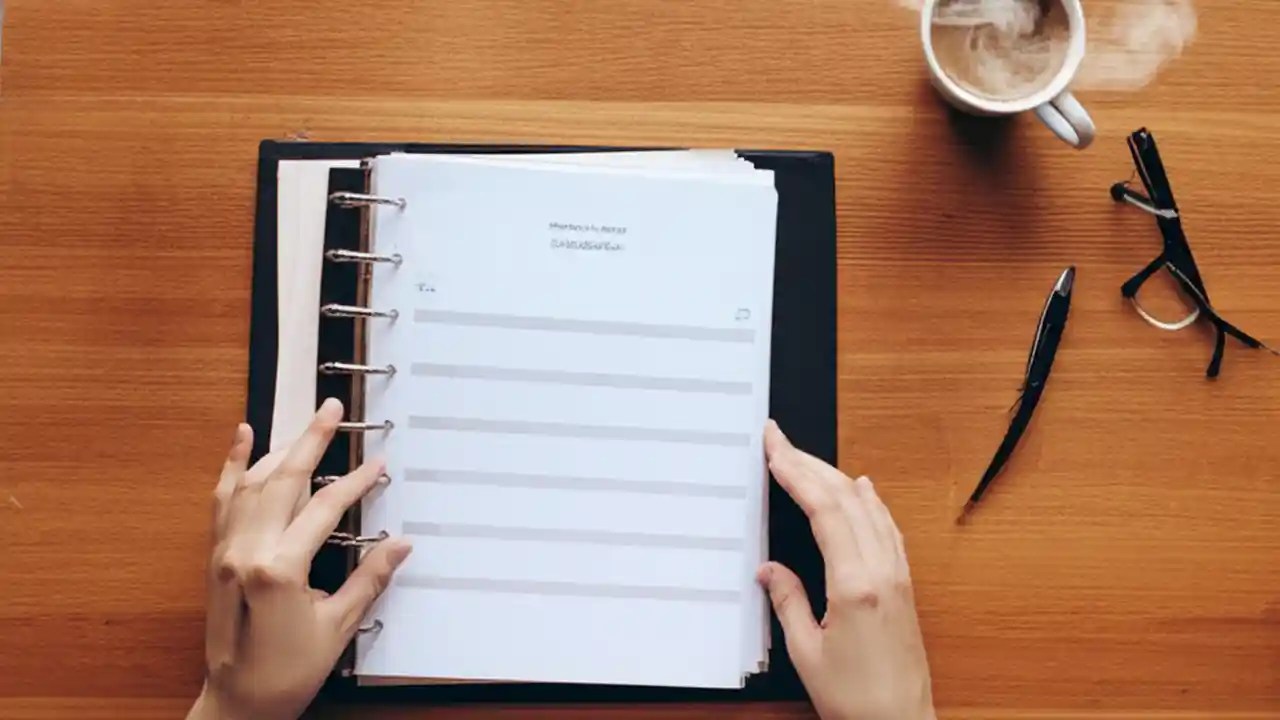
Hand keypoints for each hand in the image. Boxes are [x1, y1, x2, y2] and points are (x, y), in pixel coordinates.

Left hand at [188, 399, 412, 719]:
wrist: (238, 702)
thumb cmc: (286, 673)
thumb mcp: (338, 627)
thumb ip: (369, 579)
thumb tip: (401, 546)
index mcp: (276, 568)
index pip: (323, 509)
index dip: (355, 483)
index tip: (377, 466)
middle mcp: (244, 552)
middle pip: (283, 480)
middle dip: (311, 441)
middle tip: (332, 411)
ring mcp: (225, 551)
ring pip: (252, 484)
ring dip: (280, 449)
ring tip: (306, 424)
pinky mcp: (216, 557)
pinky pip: (222, 501)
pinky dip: (232, 467)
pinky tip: (242, 441)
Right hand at [757, 422, 935, 719]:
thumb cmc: (855, 699)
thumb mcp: (806, 652)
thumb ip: (787, 601)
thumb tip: (770, 570)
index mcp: (855, 583)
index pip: (823, 509)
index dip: (796, 473)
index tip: (774, 449)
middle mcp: (882, 571)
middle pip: (846, 499)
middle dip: (810, 464)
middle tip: (781, 440)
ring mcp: (898, 576)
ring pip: (869, 508)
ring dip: (837, 477)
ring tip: (809, 457)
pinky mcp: (905, 587)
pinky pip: (888, 528)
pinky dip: (870, 502)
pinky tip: (863, 490)